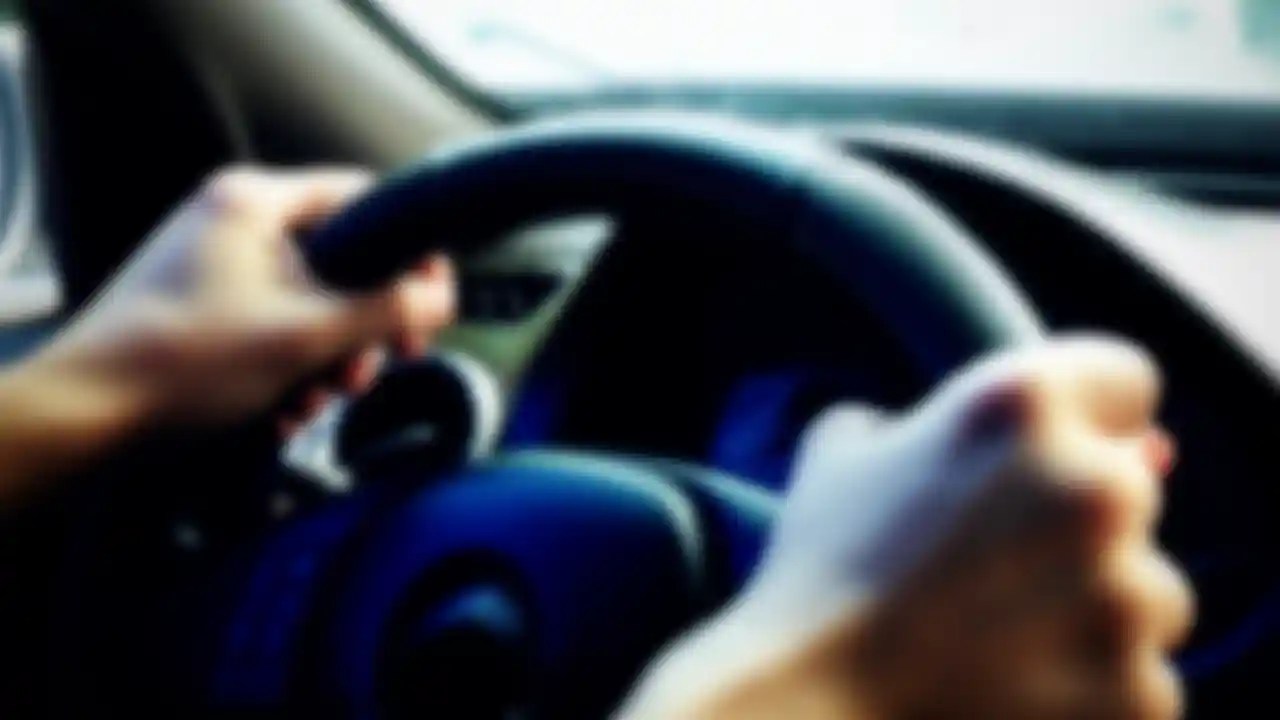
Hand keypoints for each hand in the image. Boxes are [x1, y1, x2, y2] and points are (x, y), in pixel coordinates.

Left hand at [41, 166, 454, 431]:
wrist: (89, 414)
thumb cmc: (183, 361)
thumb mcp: (309, 335)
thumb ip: (388, 309)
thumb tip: (442, 296)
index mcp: (255, 201)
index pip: (365, 199)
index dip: (410, 253)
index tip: (426, 304)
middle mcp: (234, 221)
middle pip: (341, 260)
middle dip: (363, 326)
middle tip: (374, 364)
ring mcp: (216, 264)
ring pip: (311, 301)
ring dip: (328, 358)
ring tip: (315, 398)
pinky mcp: (204, 307)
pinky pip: (274, 325)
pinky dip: (289, 368)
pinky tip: (284, 408)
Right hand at [624, 337, 1192, 719]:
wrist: (809, 710)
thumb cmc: (818, 577)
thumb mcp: (842, 454)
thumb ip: (919, 419)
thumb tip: (998, 435)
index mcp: (1022, 406)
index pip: (1126, 376)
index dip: (1093, 416)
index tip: (1058, 459)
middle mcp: (1095, 487)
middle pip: (1135, 493)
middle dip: (1080, 525)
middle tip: (993, 569)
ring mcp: (1127, 598)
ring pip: (1148, 594)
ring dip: (1096, 611)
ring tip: (995, 639)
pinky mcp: (1142, 693)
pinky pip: (1142, 680)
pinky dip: (1093, 690)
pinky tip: (1011, 691)